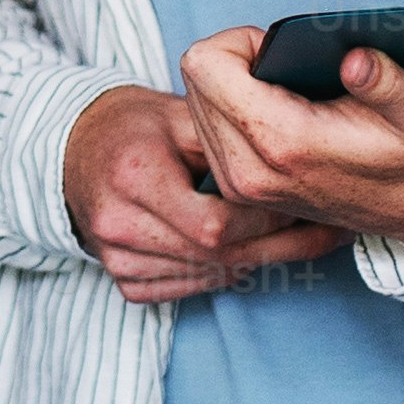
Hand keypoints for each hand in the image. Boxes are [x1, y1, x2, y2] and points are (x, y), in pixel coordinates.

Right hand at [61, 80, 334, 304]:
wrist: (73, 152)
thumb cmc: (135, 128)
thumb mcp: (181, 114)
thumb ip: (229, 138)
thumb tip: (297, 161)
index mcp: (134, 177)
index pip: (216, 224)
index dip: (269, 221)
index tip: (309, 206)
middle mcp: (119, 224)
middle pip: (219, 257)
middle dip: (281, 247)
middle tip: (330, 234)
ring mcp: (117, 259)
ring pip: (210, 277)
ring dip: (260, 262)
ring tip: (303, 241)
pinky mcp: (121, 279)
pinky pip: (188, 289)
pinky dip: (223, 273)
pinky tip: (249, 251)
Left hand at [174, 25, 403, 258]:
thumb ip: (390, 82)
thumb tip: (355, 60)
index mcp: (283, 143)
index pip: (205, 64)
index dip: (243, 41)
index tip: (286, 52)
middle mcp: (249, 172)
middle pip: (195, 80)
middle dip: (237, 61)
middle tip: (291, 70)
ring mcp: (241, 187)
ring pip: (197, 105)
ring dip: (234, 86)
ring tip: (289, 92)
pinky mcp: (241, 192)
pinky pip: (209, 130)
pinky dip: (234, 111)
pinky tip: (280, 113)